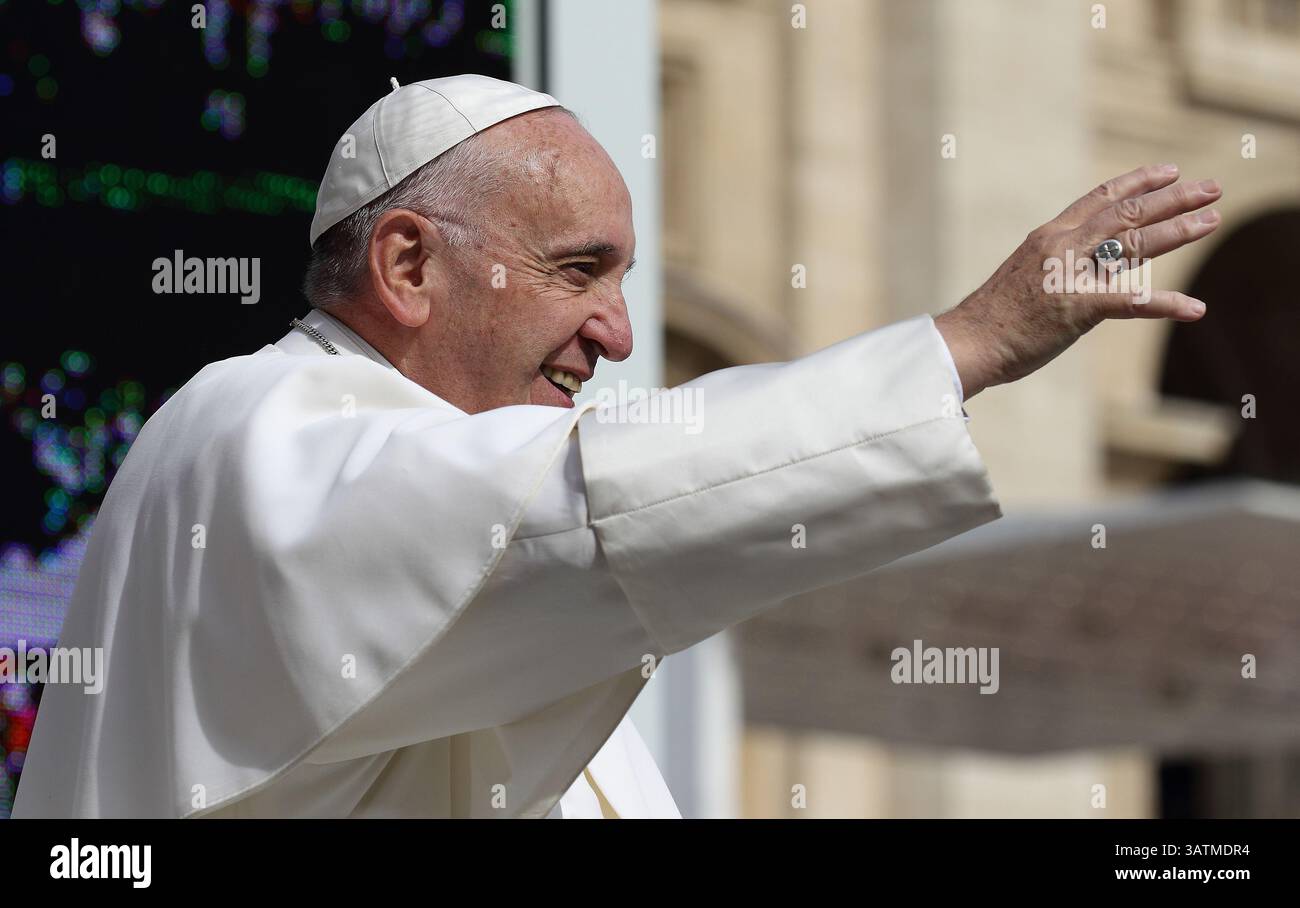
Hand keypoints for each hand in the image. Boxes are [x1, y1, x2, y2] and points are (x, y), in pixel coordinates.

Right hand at [934, 164, 1220, 398]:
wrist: (966, 342)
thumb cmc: (992, 318)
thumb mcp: (1026, 276)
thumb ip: (1058, 266)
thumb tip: (1082, 270)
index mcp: (1049, 237)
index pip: (1100, 198)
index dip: (1138, 182)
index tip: (1169, 171)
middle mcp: (1062, 246)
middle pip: (1127, 213)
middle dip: (1173, 198)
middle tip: (1211, 188)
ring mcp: (1069, 274)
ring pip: (1135, 243)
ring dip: (1178, 230)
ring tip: (1211, 220)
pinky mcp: (1076, 307)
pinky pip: (1130, 301)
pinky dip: (1165, 304)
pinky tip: (1194, 309)